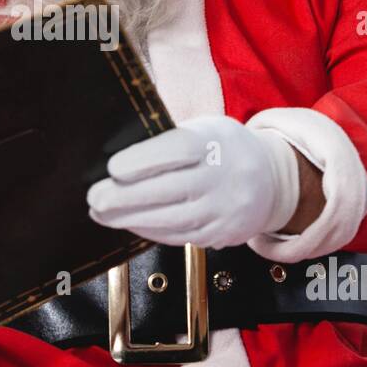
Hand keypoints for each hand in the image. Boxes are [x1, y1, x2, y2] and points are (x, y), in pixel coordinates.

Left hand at [86, 114, 299, 249]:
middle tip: (95, 199)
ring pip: (172, 220)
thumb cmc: (223, 148)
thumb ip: (168, 140)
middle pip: (170, 191)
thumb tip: (118, 159)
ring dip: (131, 219)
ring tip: (102, 214)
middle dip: (126, 198)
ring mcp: (223, 210)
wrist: (272, 179)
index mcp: (215, 143)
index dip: (143, 160)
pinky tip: (129, 223)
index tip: (113, 167)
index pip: (178, 151)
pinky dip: (149, 231)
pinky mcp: (220, 234)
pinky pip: (179, 236)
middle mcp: (223, 178)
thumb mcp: (204, 129)